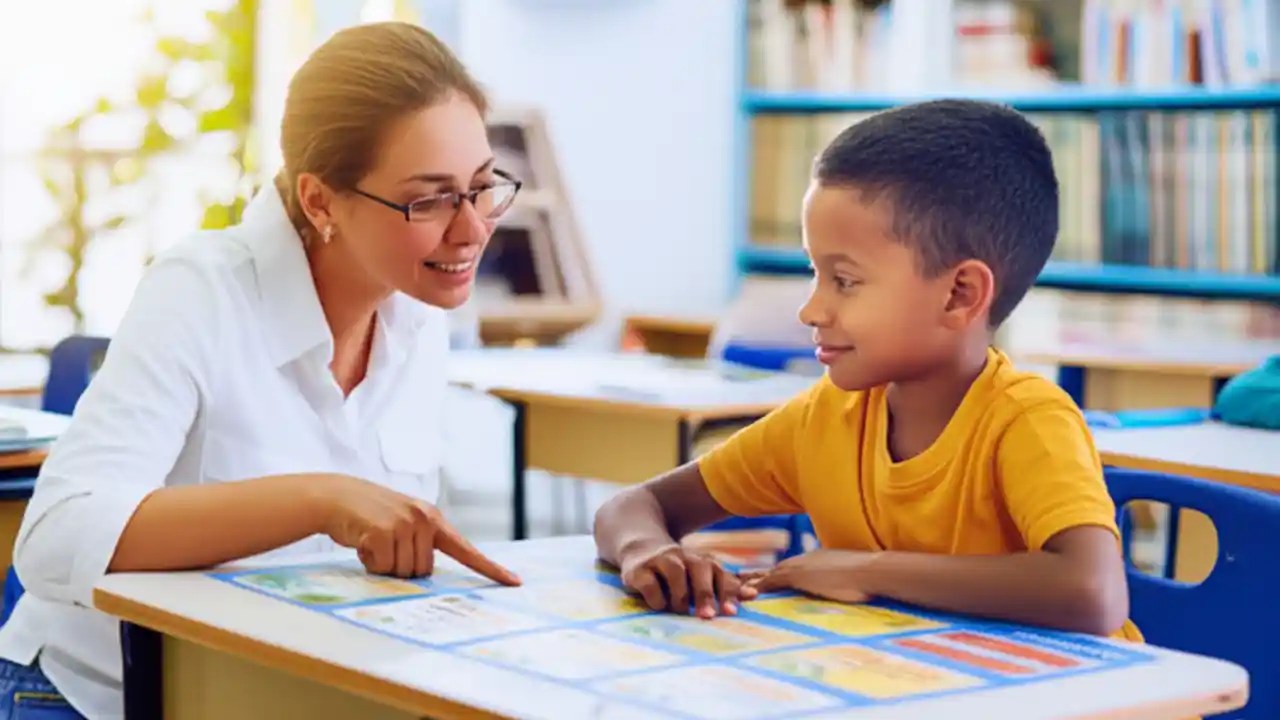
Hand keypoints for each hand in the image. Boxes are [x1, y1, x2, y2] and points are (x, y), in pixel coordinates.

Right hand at [316, 475, 519, 585]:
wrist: (336, 496)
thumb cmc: (368, 515)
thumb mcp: (402, 522)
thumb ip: (420, 541)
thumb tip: (426, 573)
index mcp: (432, 519)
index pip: (466, 549)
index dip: (489, 568)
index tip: (513, 582)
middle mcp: (424, 520)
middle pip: (424, 571)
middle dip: (401, 567)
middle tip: (383, 546)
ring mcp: (406, 524)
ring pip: (404, 573)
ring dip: (384, 565)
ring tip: (372, 541)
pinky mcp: (385, 531)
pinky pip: (383, 567)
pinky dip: (370, 562)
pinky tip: (363, 542)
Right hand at [618, 543, 756, 617]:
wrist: (639, 546)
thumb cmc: (678, 571)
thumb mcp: (700, 575)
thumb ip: (725, 586)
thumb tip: (753, 595)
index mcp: (702, 561)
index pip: (720, 574)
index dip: (727, 592)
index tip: (731, 612)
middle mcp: (684, 557)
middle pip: (700, 570)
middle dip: (706, 594)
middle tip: (708, 616)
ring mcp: (660, 560)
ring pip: (676, 573)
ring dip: (681, 596)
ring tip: (682, 612)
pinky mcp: (638, 570)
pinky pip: (650, 584)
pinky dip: (657, 598)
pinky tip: (659, 606)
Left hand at [742, 549, 873, 603]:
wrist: (870, 570)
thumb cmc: (867, 578)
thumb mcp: (849, 579)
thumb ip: (842, 582)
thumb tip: (849, 590)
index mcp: (813, 560)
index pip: (787, 568)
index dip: (772, 573)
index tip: (759, 577)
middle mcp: (802, 560)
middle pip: (772, 569)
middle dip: (754, 575)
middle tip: (736, 578)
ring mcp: (797, 567)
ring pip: (766, 575)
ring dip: (749, 583)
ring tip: (731, 588)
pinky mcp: (795, 577)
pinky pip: (769, 583)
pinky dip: (755, 589)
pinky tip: (744, 595)